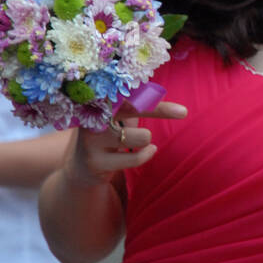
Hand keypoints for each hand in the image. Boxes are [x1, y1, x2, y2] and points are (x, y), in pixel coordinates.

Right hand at [65, 100, 187, 186]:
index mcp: (98, 101)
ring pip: (141, 137)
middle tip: (182, 112)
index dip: (154, 97)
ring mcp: (92, 141)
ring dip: (146, 138)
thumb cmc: (108, 135)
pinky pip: (135, 158)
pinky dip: (147, 154)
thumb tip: (171, 102)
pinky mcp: (95, 162)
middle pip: (135, 109)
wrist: (81, 168)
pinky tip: (149, 151)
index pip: (130, 94)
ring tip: (140, 139)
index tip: (182, 108)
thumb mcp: (119, 117)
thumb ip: (137, 105)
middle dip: (160, 110)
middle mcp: (92, 118)